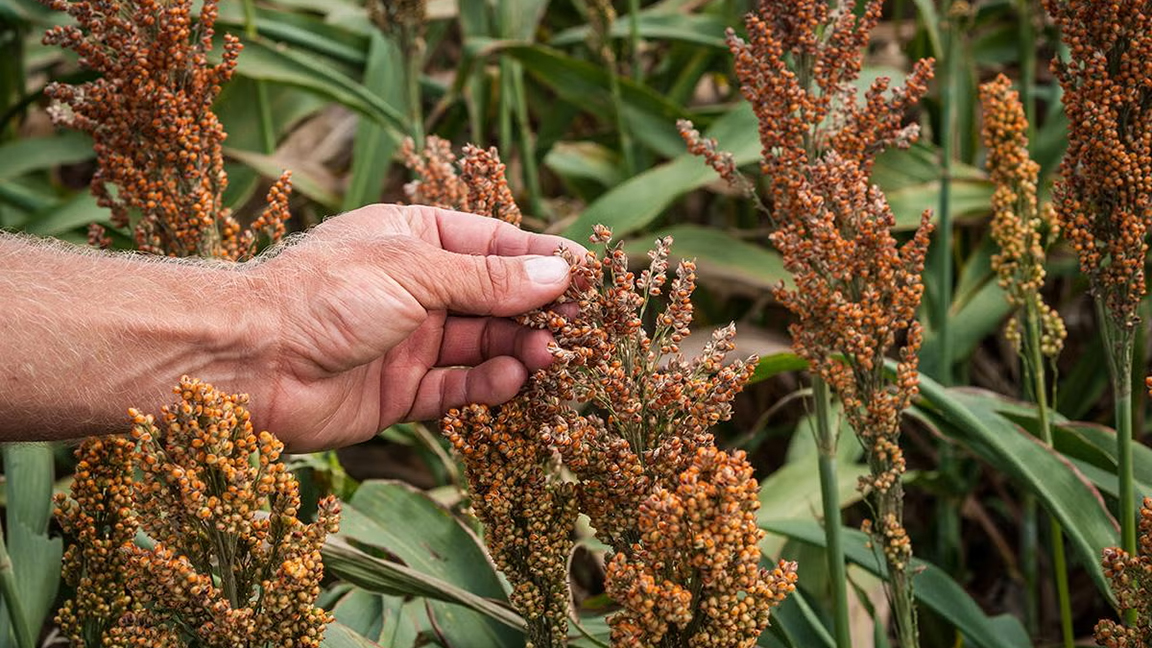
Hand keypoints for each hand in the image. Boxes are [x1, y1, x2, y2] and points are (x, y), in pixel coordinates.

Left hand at [245, 204, 580, 451]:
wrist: (248, 362)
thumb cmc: (323, 295)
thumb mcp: (414, 272)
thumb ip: (488, 278)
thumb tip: (557, 271)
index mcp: (414, 239)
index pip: (494, 244)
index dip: (542, 258)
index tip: (590, 274)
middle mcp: (415, 289)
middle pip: (494, 298)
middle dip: (537, 311)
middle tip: (581, 327)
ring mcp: (408, 341)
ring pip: (482, 345)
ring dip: (519, 349)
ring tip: (552, 356)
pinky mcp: (400, 392)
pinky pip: (457, 388)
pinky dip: (487, 386)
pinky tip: (512, 381)